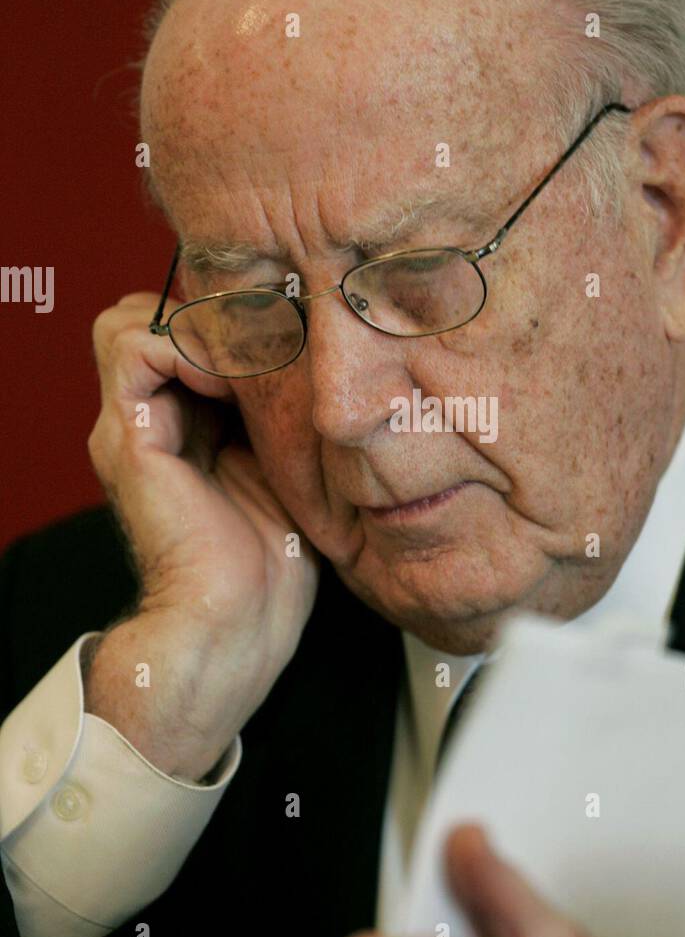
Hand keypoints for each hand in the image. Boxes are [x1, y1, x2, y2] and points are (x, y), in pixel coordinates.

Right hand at [85, 291, 319, 779]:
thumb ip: (273, 405)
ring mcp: (128, 427)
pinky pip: (136, 348)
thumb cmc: (275, 558)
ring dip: (194, 327)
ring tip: (246, 363)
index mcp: (176, 425)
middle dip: (204, 316)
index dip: (225, 322)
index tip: (284, 339)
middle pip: (143, 317)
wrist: (242, 619)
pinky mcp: (129, 439)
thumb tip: (305, 347)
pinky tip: (232, 381)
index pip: (176, 331)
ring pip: (129, 322)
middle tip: (263, 345)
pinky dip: (186, 346)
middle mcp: (143, 420)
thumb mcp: (281, 459)